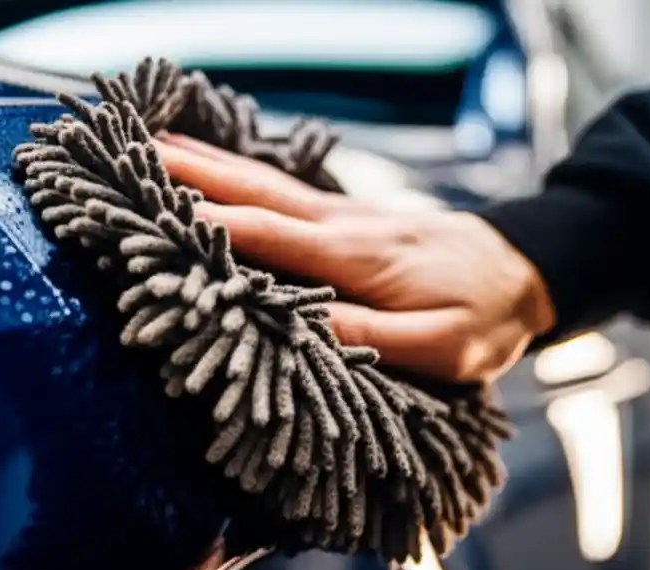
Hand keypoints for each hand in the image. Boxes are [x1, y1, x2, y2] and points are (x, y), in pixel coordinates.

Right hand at [153, 133, 556, 383]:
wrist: (522, 270)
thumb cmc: (481, 317)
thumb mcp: (441, 347)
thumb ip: (374, 340)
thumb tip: (301, 329)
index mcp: (355, 258)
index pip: (266, 234)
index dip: (207, 225)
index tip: (149, 213)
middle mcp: (339, 225)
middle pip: (252, 191)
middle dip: (188, 174)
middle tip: (127, 153)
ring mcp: (340, 216)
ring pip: (263, 182)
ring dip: (205, 162)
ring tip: (149, 142)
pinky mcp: (344, 219)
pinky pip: (280, 189)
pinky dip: (237, 172)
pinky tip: (210, 163)